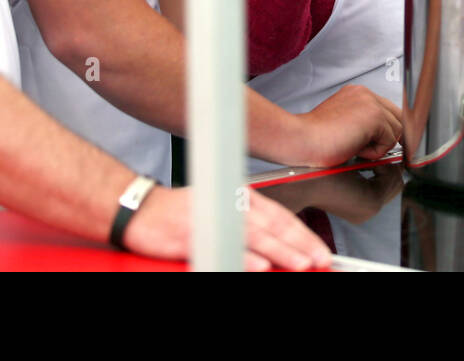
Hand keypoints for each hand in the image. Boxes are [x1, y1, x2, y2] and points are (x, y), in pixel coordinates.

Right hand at [124, 185, 331, 270]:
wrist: (142, 209)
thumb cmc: (182, 212)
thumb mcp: (223, 209)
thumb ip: (251, 225)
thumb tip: (280, 246)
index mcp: (241, 197)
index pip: (280, 217)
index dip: (303, 235)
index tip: (320, 251)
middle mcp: (230, 204)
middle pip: (273, 226)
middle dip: (300, 246)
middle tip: (321, 260)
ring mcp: (212, 218)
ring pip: (255, 236)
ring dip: (280, 251)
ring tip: (300, 263)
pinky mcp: (192, 235)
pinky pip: (222, 246)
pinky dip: (243, 256)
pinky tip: (260, 265)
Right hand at [290, 85, 401, 166]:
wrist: (301, 140)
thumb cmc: (314, 138)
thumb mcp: (343, 125)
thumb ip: (363, 125)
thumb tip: (381, 137)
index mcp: (356, 94)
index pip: (387, 110)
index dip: (385, 131)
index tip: (375, 144)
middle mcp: (365, 94)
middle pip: (397, 118)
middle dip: (386, 138)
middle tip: (365, 149)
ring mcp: (371, 102)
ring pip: (396, 131)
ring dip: (378, 146)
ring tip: (354, 147)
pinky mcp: (375, 116)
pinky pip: (390, 141)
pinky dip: (375, 152)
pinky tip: (354, 149)